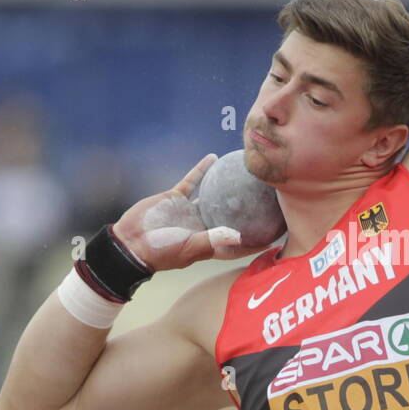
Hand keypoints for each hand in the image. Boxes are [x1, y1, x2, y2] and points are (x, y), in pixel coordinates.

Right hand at [111, 153, 268, 271]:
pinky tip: (215, 157)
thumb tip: (238, 236)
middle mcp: (203, 226)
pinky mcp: (176, 198)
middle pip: (231, 216)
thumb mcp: (188, 247)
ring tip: (247, 172)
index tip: (278, 232)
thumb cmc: (160, 252)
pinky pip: (192, 180)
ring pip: (214, 195)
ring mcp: (190, 211)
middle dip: (249, 210)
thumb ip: (213, 240)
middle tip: (269, 198)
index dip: (258, 239)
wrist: (129, 243)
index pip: (239, 242)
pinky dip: (202, 170)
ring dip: (228, 185)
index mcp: (210, 242)